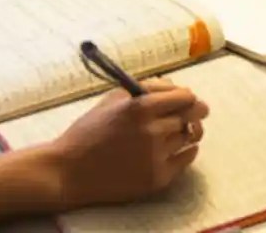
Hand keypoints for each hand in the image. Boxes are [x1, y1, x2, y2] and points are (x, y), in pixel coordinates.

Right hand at [48, 80, 208, 208]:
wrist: (70, 171)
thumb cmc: (87, 132)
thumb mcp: (111, 101)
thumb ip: (144, 90)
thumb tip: (173, 87)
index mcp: (140, 107)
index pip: (185, 96)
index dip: (187, 96)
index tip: (186, 98)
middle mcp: (153, 130)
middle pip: (193, 116)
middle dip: (196, 111)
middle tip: (195, 113)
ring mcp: (157, 156)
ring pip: (190, 137)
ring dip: (188, 131)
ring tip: (181, 131)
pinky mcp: (158, 178)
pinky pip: (187, 159)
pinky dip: (186, 151)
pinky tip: (177, 148)